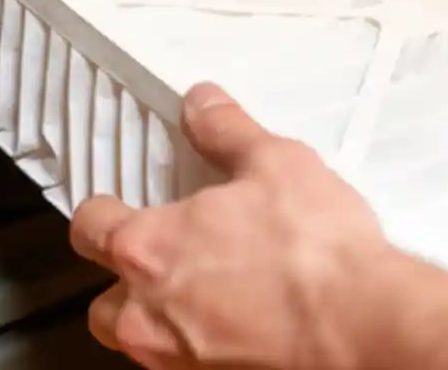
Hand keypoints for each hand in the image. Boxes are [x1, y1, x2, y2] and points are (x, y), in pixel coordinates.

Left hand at [69, 83, 390, 369]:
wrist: (360, 327)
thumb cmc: (315, 254)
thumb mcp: (276, 164)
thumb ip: (227, 132)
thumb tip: (203, 104)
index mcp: (147, 247)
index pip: (88, 226)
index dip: (102, 212)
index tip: (117, 207)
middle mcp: (147, 312)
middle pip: (100, 303)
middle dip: (121, 281)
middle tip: (159, 257)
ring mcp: (176, 359)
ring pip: (135, 342)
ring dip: (152, 320)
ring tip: (194, 296)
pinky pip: (180, 365)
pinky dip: (195, 346)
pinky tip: (233, 323)